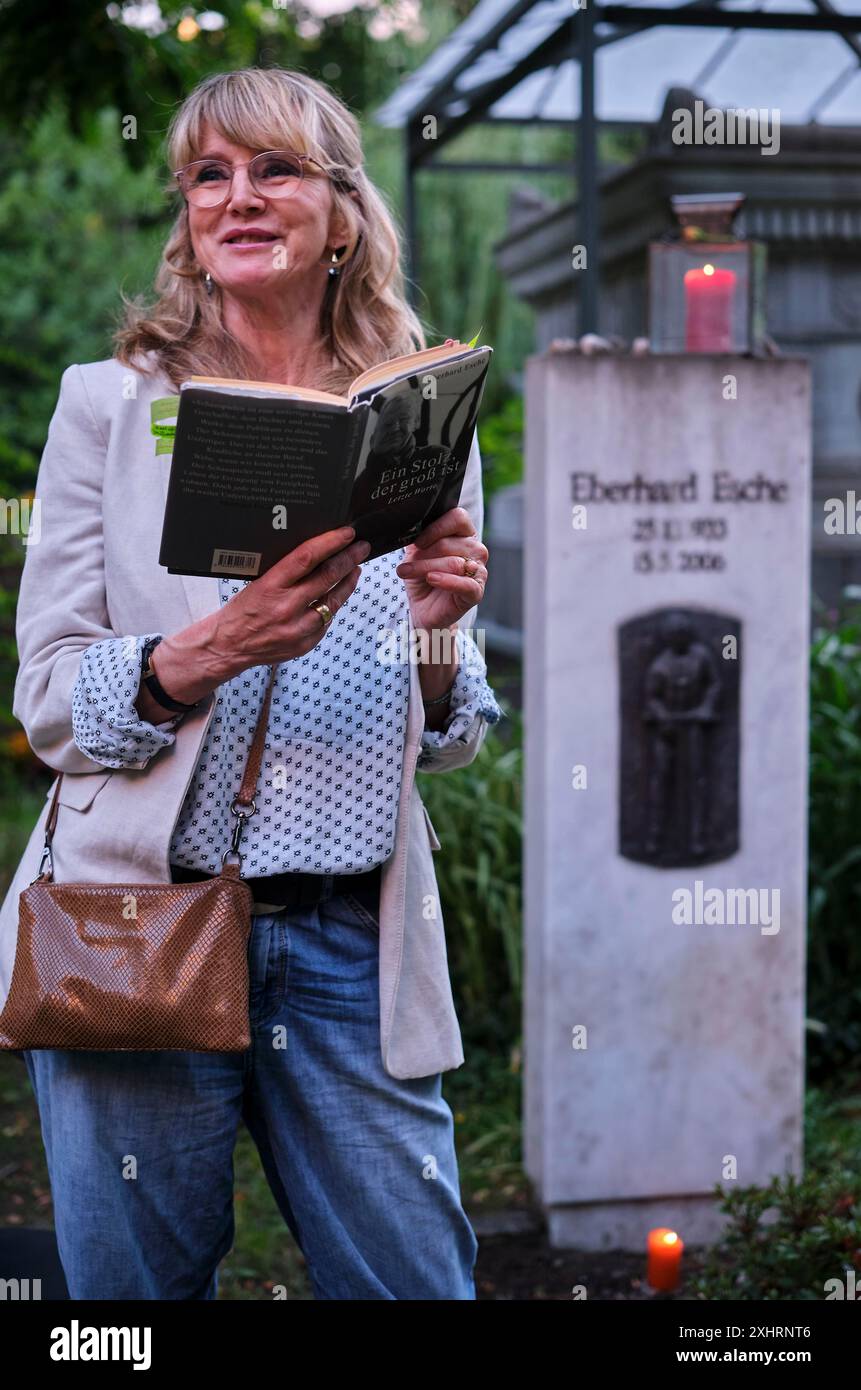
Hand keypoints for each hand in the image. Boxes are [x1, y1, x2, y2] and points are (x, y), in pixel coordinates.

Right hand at [137, 527, 370, 720]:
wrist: (229, 646)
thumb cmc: (243, 609)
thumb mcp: (258, 582)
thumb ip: (286, 572)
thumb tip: (316, 553)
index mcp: (271, 585)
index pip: (307, 557)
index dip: (331, 543)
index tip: (347, 533)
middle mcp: (286, 607)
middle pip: (327, 577)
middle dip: (349, 559)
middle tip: (362, 547)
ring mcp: (297, 628)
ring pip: (333, 601)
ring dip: (348, 583)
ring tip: (356, 569)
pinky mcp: (304, 644)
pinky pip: (326, 621)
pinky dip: (332, 606)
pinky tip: (336, 596)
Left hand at [395, 507, 487, 631]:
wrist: (424, 609)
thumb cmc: (423, 578)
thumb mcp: (416, 553)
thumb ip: (417, 537)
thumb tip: (408, 523)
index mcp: (464, 534)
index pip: (458, 518)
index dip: (436, 528)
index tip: (418, 542)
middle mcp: (476, 549)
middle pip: (450, 543)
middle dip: (423, 554)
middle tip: (405, 565)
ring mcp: (479, 571)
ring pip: (453, 563)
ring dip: (425, 568)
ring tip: (407, 572)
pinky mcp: (476, 592)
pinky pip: (465, 583)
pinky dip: (446, 581)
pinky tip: (432, 579)